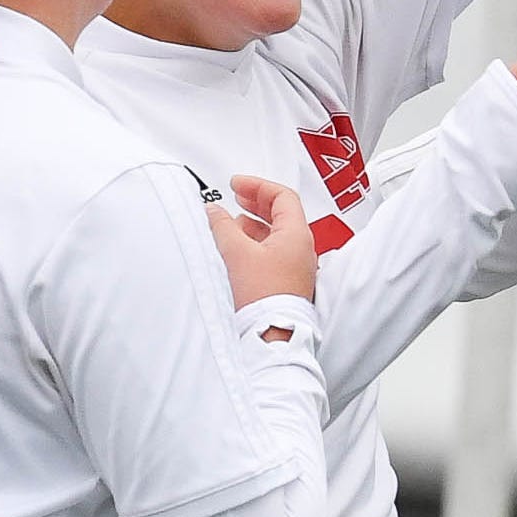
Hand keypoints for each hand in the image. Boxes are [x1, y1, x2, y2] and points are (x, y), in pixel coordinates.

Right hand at [206, 174, 317, 308]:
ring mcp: (297, 266)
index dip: (257, 185)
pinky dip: (256, 242)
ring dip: (253, 223)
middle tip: (237, 195)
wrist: (272, 333)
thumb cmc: (263, 296)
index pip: (282, 196)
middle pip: (282, 213)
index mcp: (296, 234)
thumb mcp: (236, 253)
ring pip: (276, 233)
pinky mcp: (287, 281)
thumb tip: (215, 212)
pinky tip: (239, 249)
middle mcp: (301, 248)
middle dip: (256, 202)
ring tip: (232, 224)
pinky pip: (273, 252)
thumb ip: (223, 226)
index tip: (237, 184)